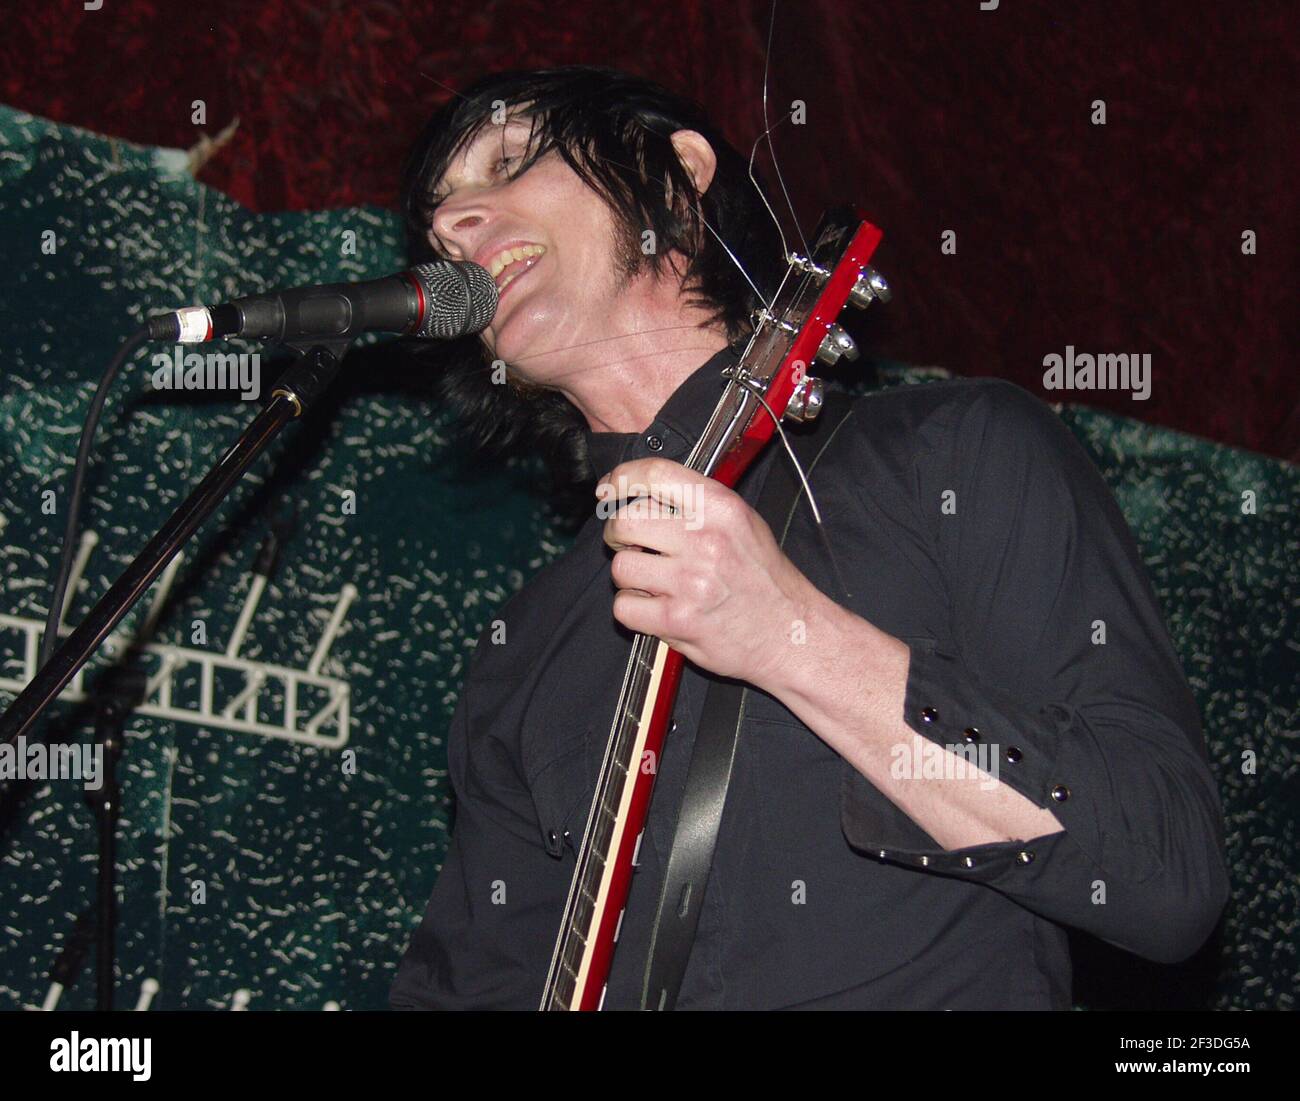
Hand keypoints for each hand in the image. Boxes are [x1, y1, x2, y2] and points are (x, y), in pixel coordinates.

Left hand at [596, 457, 815, 687]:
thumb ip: (697, 504)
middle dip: (618, 534)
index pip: (655, 474)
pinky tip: (657, 608)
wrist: (791, 634)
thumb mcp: (743, 523)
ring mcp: (690, 581)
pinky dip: (633, 610)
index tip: (608, 489)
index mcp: (721, 508)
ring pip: (621, 566)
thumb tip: (640, 492)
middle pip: (625, 521)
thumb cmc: (764, 580)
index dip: (621, 478)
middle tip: (631, 544)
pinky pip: (624, 607)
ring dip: (630, 576)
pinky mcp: (678, 620)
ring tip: (654, 583)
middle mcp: (705, 539)